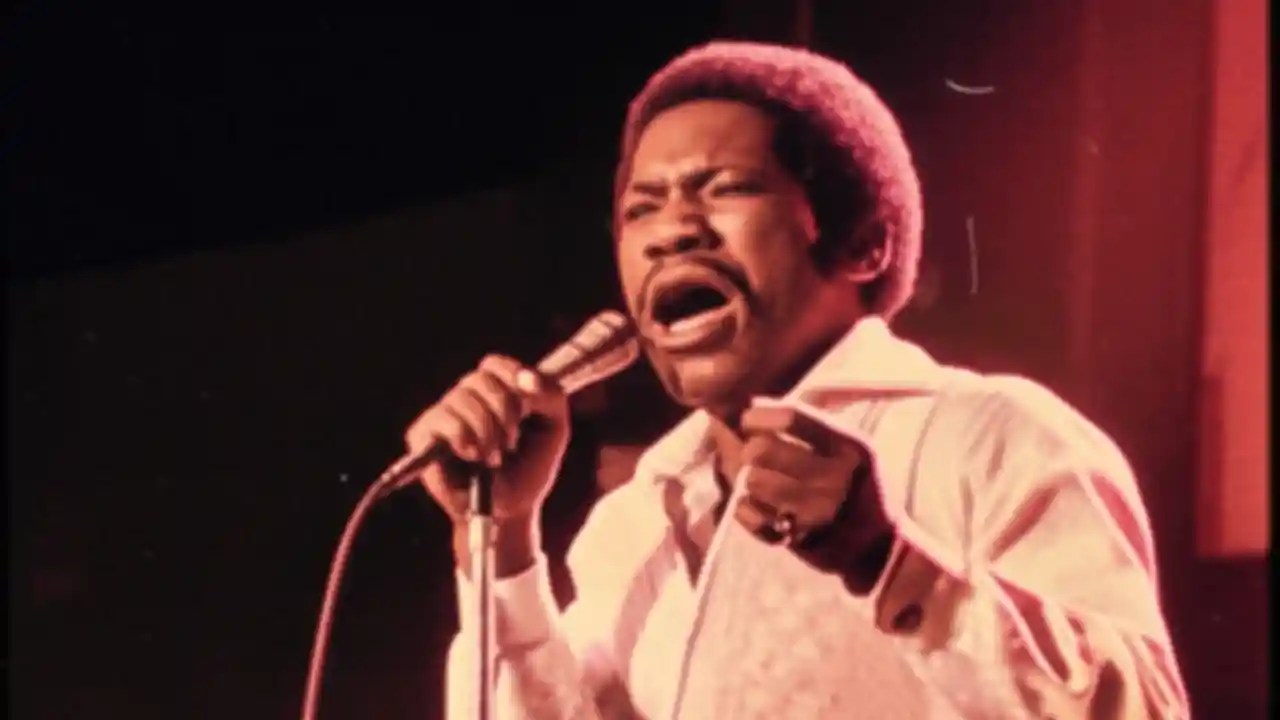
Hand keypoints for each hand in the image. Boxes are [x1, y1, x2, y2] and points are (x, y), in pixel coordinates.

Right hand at [405, 354, 569, 527]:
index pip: (494, 364)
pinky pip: (441, 419)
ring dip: (487, 431)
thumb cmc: (530, 466)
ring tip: (494, 457)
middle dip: (505, 411)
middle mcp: (465, 397)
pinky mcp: (422, 435)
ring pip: (462, 398)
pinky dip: (463, 436)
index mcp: (494, 389)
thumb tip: (526, 378)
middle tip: (512, 442)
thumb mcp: (554, 426)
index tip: (528, 409)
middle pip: (480, 378)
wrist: (510, 508)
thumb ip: (550, 394)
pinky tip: (472, 455)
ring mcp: (443, 414)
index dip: (512, 379)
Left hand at [732, 404, 893, 587]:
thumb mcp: (849, 448)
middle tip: (751, 453)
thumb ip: (808, 425)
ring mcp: (815, 511)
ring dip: (745, 478)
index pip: (791, 418)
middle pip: (763, 449)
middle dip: (748, 448)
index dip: (759, 415)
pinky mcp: (798, 537)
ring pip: (753, 481)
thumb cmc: (855, 484)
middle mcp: (833, 477)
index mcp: (847, 446)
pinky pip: (749, 515)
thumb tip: (753, 404)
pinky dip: (743, 507)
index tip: (748, 420)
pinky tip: (753, 504)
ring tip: (755, 479)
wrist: (878, 546)